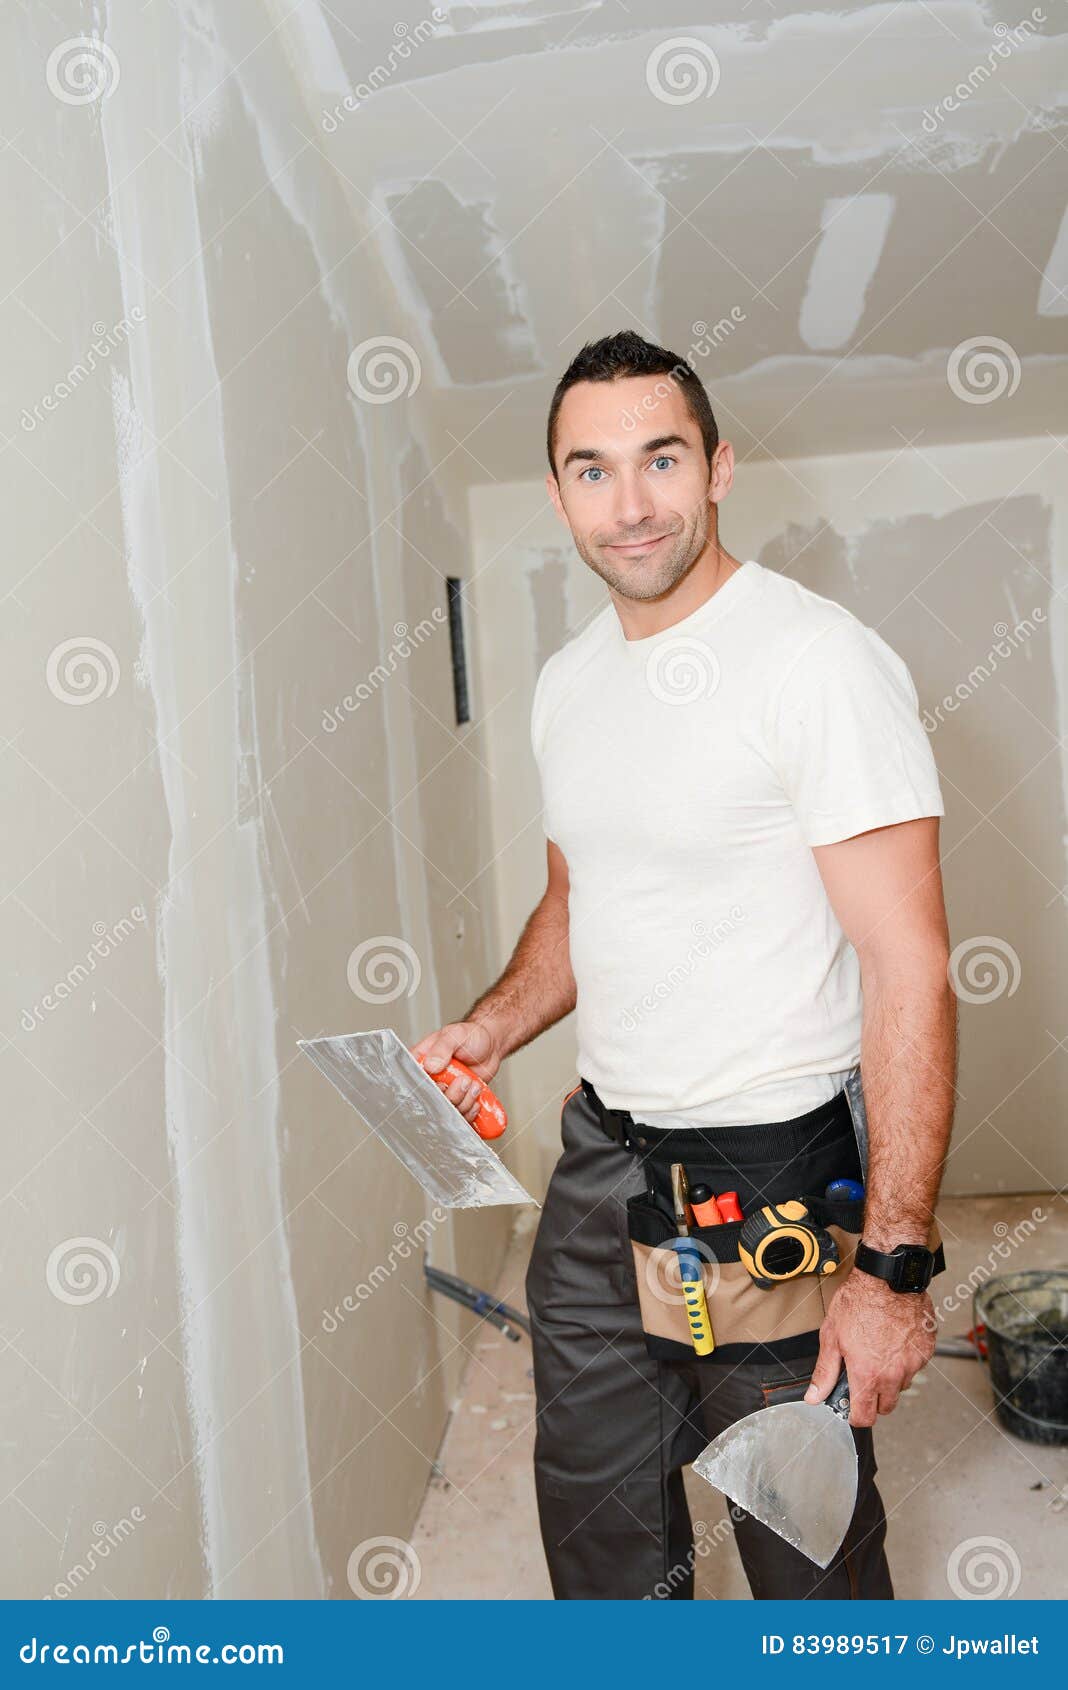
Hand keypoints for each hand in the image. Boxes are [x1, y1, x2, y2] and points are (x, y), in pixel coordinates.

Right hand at [408, 1021, 501, 1124]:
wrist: (491, 1045)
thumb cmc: (470, 1035)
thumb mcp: (455, 1035)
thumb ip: (442, 1048)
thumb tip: (430, 1065)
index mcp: (421, 1062)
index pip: (412, 1081)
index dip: (425, 1087)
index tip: (441, 1084)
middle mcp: (430, 1080)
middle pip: (431, 1100)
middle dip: (450, 1095)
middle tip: (464, 1080)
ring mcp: (445, 1092)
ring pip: (447, 1110)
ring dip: (463, 1101)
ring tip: (473, 1084)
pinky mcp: (458, 1101)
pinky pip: (460, 1115)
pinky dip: (470, 1111)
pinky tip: (476, 1097)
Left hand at [804, 1270, 935, 1425]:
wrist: (888, 1278)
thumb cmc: (859, 1302)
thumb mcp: (832, 1336)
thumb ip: (825, 1371)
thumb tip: (814, 1396)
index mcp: (867, 1375)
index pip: (865, 1417)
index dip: (855, 1415)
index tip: (851, 1407)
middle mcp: (893, 1375)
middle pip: (885, 1406)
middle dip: (873, 1398)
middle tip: (863, 1376)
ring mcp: (913, 1364)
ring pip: (901, 1386)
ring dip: (890, 1378)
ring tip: (878, 1351)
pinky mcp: (927, 1351)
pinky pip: (915, 1366)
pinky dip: (905, 1360)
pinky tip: (894, 1341)